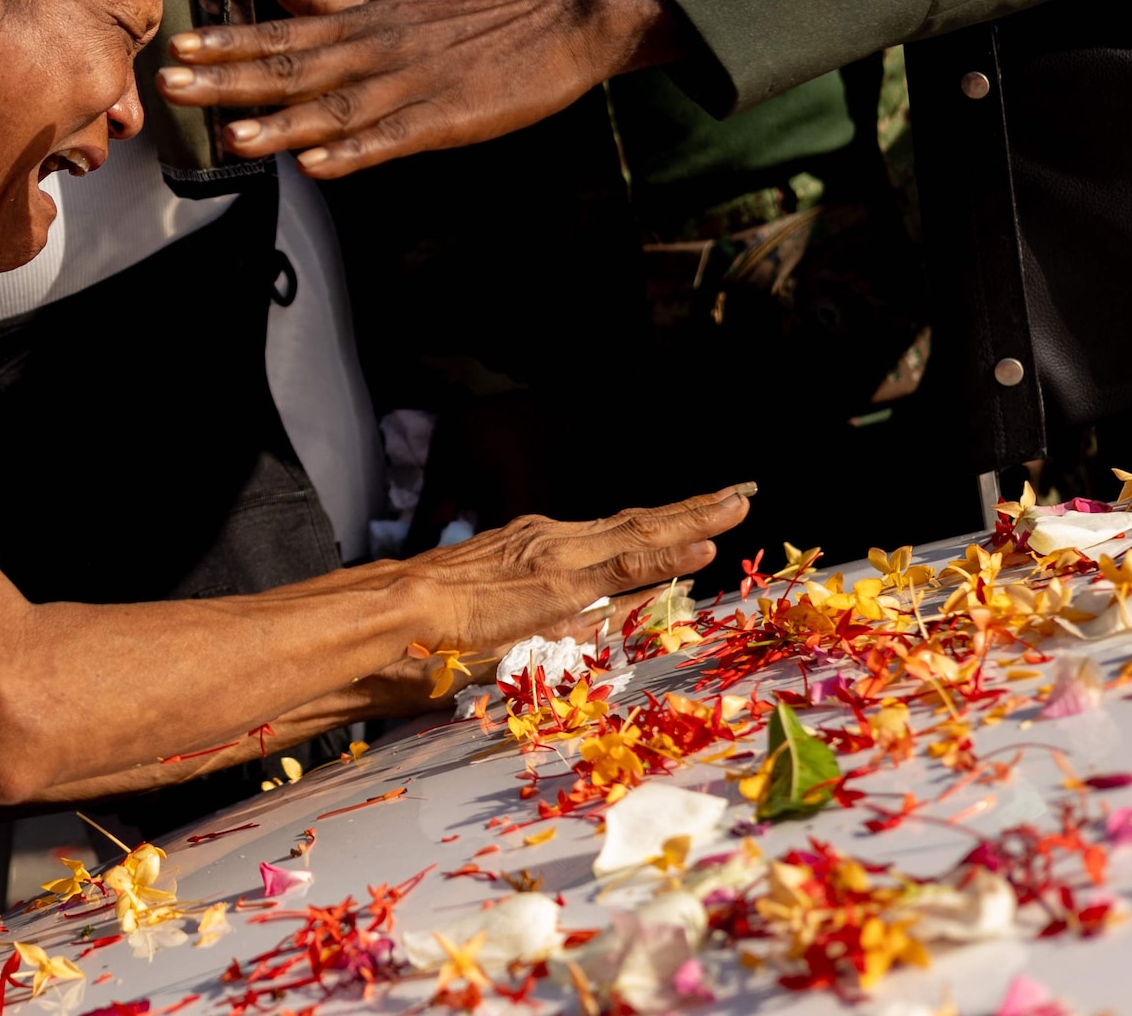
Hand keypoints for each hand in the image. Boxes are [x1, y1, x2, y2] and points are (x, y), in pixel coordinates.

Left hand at [154, 0, 684, 176]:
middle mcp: (372, 51)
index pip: (280, 32)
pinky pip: (391, 139)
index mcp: (356, 25)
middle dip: (229, 79)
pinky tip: (316, 167)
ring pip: (334, 108)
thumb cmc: (462, 19)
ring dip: (282, 124)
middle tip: (172, 86)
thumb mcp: (386, 0)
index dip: (227, 42)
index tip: (176, 47)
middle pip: (292, 68)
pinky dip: (353, 154)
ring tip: (231, 139)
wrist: (553, 23)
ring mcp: (408, 86)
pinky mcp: (444, 119)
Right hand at [409, 488, 752, 653]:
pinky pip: (624, 565)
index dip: (661, 528)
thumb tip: (595, 636)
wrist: (392, 615)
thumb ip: (548, 629)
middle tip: (739, 495)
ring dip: (693, 519)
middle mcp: (553, 542)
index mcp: (538, 550)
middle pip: (636, 524)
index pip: (615, 536)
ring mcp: (559, 560)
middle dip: (692, 510)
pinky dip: (667, 552)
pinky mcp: (559, 584)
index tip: (701, 521)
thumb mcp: (498, 625)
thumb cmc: (429, 631)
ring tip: (736, 504)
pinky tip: (702, 545)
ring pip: (639, 533)